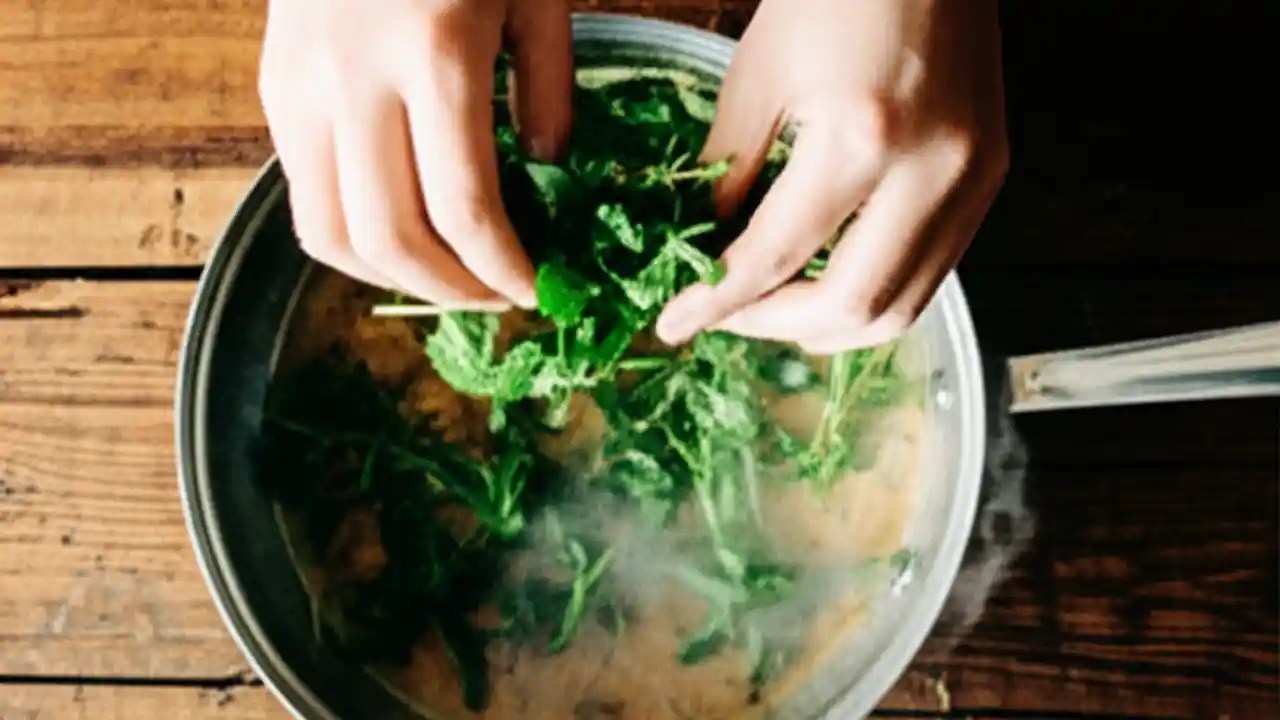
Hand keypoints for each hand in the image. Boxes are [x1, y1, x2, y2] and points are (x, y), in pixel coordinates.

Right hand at [258, 0, 571, 308]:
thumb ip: (549, 88)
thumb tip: (548, 170)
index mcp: (435, 55)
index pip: (463, 208)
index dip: (502, 269)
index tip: (536, 290)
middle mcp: (354, 79)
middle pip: (390, 238)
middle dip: (452, 290)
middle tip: (496, 297)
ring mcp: (301, 85)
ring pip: (329, 233)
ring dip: (393, 277)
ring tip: (447, 277)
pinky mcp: (275, 86)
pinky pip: (304, 193)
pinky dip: (354, 234)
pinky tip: (401, 230)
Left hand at [656, 0, 1008, 352]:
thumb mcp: (759, 73)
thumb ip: (729, 170)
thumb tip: (707, 243)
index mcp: (861, 138)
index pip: (775, 256)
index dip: (715, 302)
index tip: (674, 323)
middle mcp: (930, 172)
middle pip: (849, 306)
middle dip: (772, 325)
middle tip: (724, 314)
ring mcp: (971, 180)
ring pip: (900, 308)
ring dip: (828, 325)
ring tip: (774, 308)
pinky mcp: (989, 177)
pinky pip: (930, 273)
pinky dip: (874, 294)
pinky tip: (829, 278)